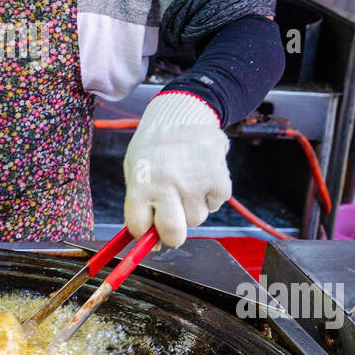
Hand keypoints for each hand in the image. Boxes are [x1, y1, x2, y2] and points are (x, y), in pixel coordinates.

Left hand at [123, 92, 230, 247]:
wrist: (182, 113)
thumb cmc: (154, 147)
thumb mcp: (136, 171)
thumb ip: (140, 205)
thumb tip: (149, 242)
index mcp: (140, 183)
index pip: (139, 227)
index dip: (143, 232)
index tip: (147, 227)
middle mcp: (167, 184)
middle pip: (173, 233)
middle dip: (172, 235)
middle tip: (172, 223)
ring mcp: (194, 182)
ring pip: (197, 219)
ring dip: (192, 208)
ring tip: (186, 183)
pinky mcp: (219, 178)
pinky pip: (216, 205)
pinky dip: (211, 196)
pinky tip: (201, 176)